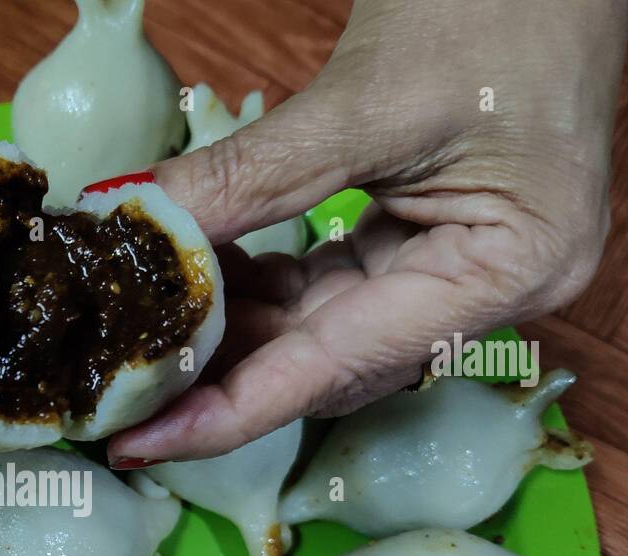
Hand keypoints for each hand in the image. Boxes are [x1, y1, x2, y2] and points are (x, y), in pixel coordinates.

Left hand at [108, 0, 627, 464]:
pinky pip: (331, 288)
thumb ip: (250, 176)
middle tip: (121, 383)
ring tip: (145, 324)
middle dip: (220, 375)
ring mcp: (458, 271)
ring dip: (234, 329)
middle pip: (328, 365)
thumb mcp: (364, 99)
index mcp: (506, 271)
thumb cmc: (497, 5)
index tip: (139, 441)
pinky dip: (263, 285)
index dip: (227, 413)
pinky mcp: (428, 245)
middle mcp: (488, 293)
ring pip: (322, 333)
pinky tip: (199, 272)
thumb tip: (138, 222)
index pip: (338, 369)